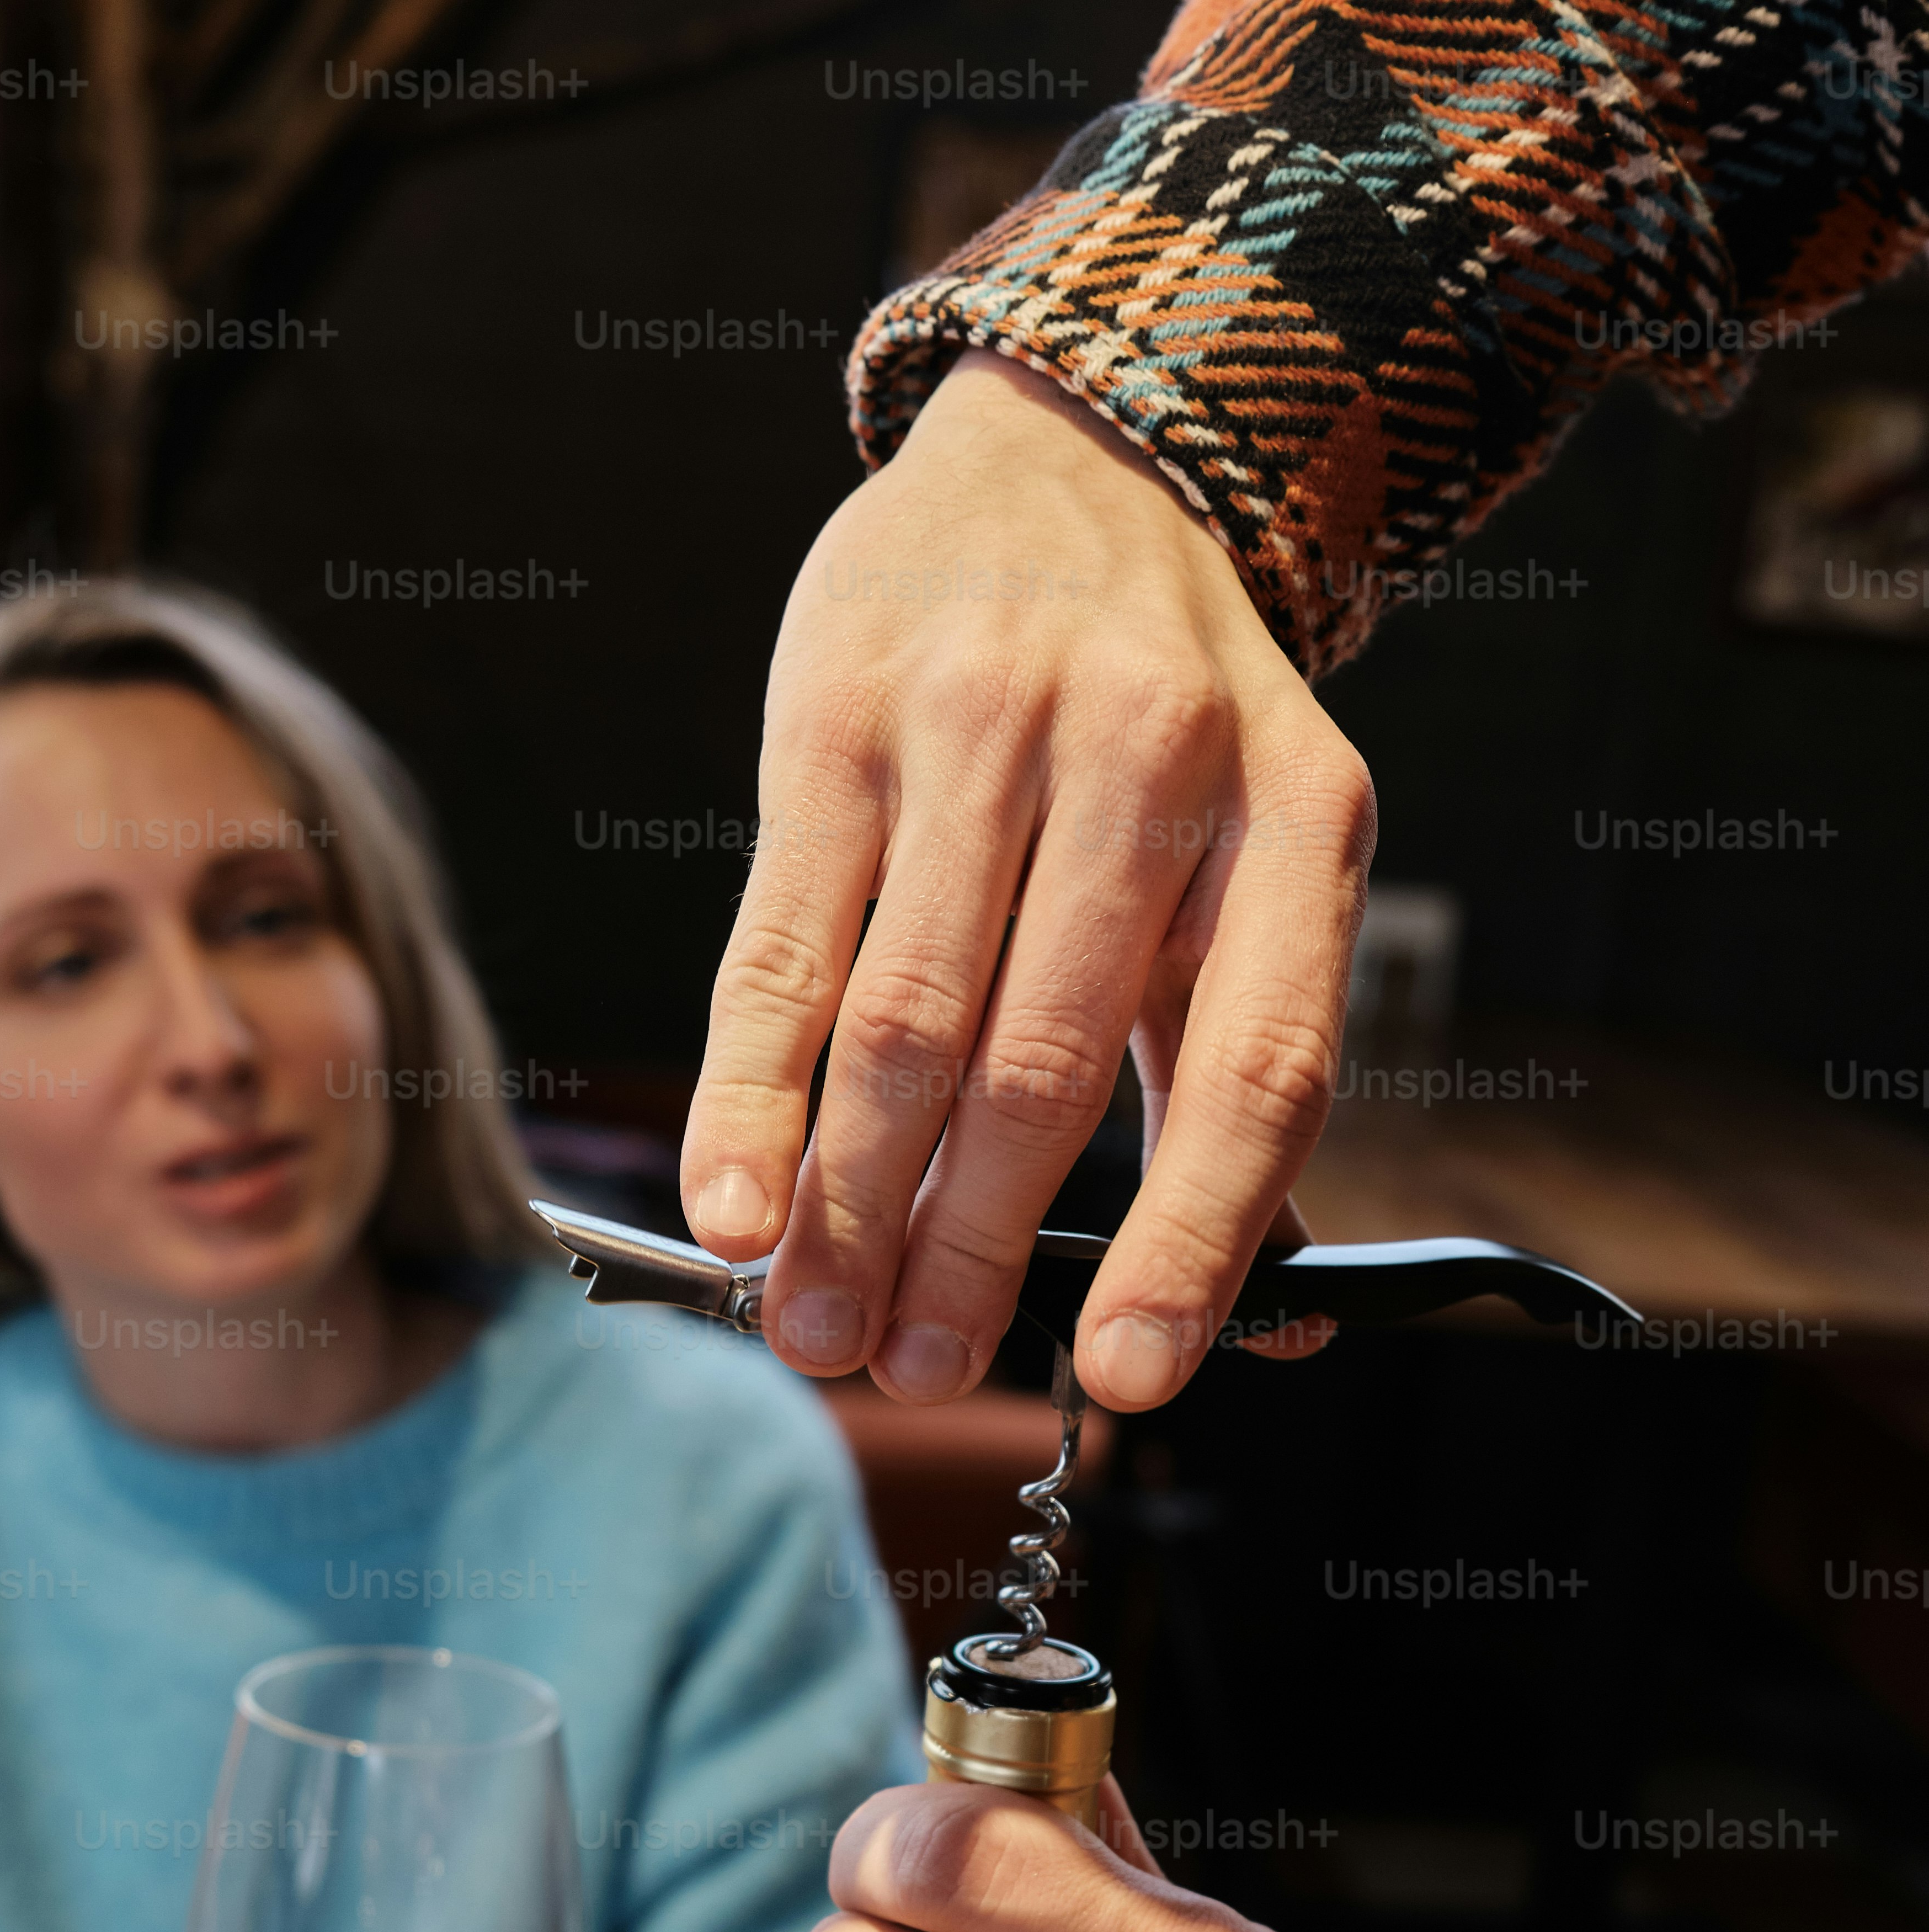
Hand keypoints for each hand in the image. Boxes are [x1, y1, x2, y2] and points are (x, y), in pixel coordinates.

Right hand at [681, 349, 1374, 1409]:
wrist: (1078, 457)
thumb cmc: (1168, 726)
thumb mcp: (1262, 865)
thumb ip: (1242, 1079)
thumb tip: (1264, 1330)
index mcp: (1296, 816)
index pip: (1259, 1070)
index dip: (1191, 1241)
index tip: (1124, 1378)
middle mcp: (1153, 758)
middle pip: (1046, 1065)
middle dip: (968, 1250)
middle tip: (917, 1372)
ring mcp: (987, 721)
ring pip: (906, 1023)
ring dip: (850, 1205)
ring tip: (818, 1326)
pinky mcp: (839, 713)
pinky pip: (784, 944)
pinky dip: (749, 1094)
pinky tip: (730, 1205)